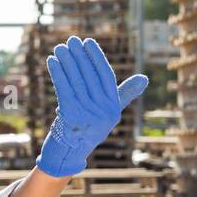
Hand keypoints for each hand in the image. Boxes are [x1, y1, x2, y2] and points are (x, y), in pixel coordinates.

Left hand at [36, 35, 148, 177]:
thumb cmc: (87, 129)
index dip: (97, 58)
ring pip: (75, 82)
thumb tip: (144, 78)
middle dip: (80, 56)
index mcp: (113, 109)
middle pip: (90, 77)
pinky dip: (57, 73)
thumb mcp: (108, 114)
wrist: (67, 155)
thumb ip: (124, 95)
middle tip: (71, 41)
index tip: (88, 42)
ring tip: (59, 48)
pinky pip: (63, 90)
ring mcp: (87, 117)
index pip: (106, 77)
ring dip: (66, 62)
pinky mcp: (70, 118)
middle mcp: (103, 114)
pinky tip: (52, 61)